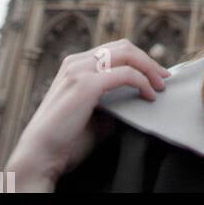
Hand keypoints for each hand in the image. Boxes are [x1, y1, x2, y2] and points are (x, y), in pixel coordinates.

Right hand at [6, 39, 170, 190]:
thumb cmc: (64, 142)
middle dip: (148, 60)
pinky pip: (125, 74)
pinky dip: (142, 81)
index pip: (114, 50)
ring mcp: (80, 70)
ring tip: (160, 85)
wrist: (39, 157)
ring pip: (127, 53)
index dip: (138, 59)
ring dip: (148, 67)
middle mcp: (76, 62)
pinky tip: (148, 95)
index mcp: (74, 66)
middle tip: (164, 77)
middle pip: (123, 46)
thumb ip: (112, 102)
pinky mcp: (86, 85)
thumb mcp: (92, 116)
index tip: (155, 75)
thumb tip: (136, 99)